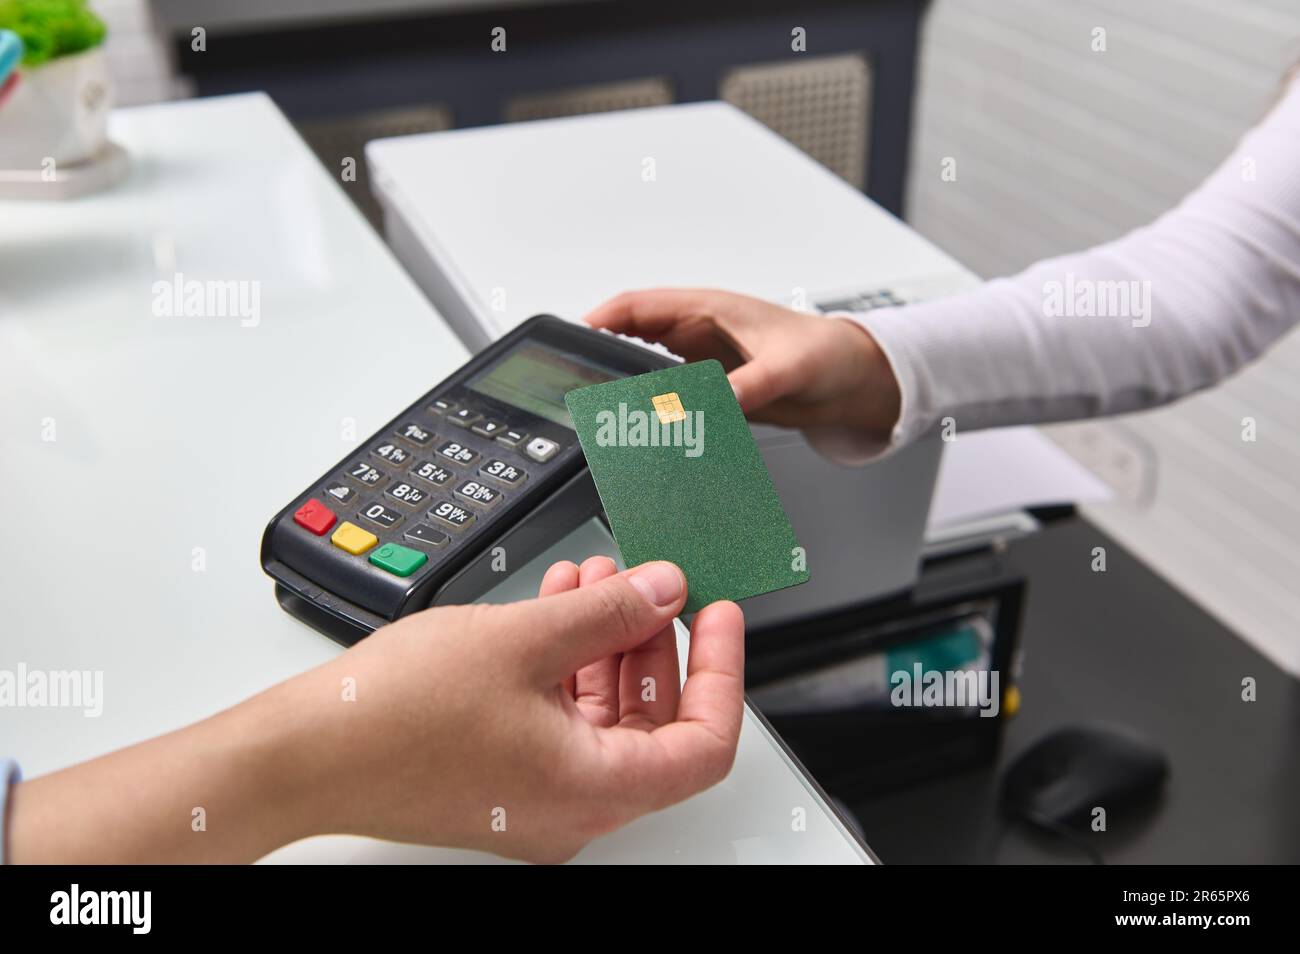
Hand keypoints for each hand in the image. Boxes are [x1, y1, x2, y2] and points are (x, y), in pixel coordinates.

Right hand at [7, 560, 743, 864]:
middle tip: (652, 586)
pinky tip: (552, 606)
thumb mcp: (524, 641)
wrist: (304, 752)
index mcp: (593, 788)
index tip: (721, 616)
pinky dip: (565, 664)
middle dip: (656, 643)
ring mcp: (533, 793)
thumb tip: (664, 591)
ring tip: (593, 578)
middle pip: (654, 725)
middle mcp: (570, 804)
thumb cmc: (394, 716)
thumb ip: (608, 612)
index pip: (705, 744)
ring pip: (603, 716)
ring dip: (605, 643)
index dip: (723, 673)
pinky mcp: (500, 773)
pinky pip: (558, 717)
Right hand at [586, 288, 901, 445]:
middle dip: (599, 358)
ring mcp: (699, 363)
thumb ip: (750, 386)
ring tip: (601, 413)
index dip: (601, 319)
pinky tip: (642, 433)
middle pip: (629, 339)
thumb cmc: (827, 353)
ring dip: (622, 389)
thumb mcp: (790, 368)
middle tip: (578, 386)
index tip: (575, 339)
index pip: (638, 306)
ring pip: (642, 371)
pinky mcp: (708, 390)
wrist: (852, 379)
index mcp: (708, 309)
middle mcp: (697, 333)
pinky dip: (650, 414)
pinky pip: (666, 401)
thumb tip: (713, 404)